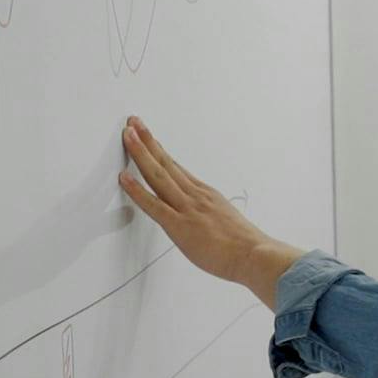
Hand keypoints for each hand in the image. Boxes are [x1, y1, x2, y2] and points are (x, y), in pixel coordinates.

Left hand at [118, 116, 302, 307]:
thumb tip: (200, 219)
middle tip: (133, 123)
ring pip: (158, 175)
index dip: (160, 150)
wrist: (254, 255)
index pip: (176, 167)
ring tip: (128, 135)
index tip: (149, 136)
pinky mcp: (179, 225)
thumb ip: (208, 215)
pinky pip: (154, 205)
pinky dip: (137, 190)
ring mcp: (187, 208)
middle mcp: (195, 195)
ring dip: (141, 153)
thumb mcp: (226, 221)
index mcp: (206, 194)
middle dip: (148, 141)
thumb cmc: (243, 245)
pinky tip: (123, 177)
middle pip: (166, 163)